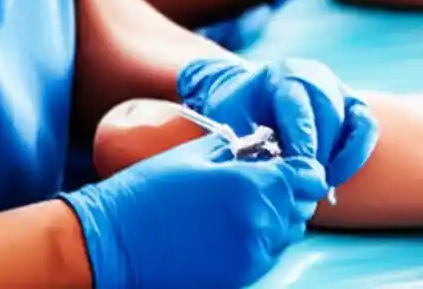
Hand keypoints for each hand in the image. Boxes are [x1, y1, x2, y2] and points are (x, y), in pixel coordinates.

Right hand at [64, 134, 327, 288]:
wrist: (113, 243)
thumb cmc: (148, 193)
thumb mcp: (194, 155)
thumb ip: (238, 149)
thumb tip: (264, 146)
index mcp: (251, 184)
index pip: (309, 177)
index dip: (304, 170)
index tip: (293, 167)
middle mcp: (259, 221)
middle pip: (301, 207)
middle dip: (289, 193)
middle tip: (262, 184)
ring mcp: (250, 254)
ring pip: (287, 234)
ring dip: (276, 219)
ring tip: (241, 208)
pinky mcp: (238, 277)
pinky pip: (266, 256)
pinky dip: (260, 242)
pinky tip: (230, 230)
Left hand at [179, 58, 378, 188]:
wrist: (247, 96)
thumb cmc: (236, 113)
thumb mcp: (231, 121)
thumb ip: (248, 142)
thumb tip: (267, 172)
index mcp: (283, 75)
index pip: (300, 106)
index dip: (301, 141)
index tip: (297, 171)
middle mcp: (315, 76)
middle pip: (330, 114)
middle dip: (320, 153)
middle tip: (307, 183)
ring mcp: (338, 88)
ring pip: (353, 121)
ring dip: (340, 157)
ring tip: (320, 182)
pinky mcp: (354, 104)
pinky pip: (366, 128)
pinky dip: (355, 155)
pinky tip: (335, 177)